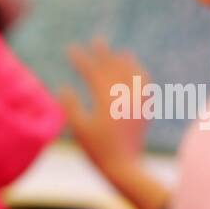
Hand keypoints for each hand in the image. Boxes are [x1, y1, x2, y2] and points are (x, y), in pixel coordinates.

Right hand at [59, 38, 147, 178]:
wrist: (125, 168)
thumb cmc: (98, 152)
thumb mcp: (80, 130)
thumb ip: (71, 107)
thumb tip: (63, 88)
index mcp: (106, 98)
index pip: (92, 72)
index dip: (81, 60)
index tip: (71, 49)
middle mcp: (124, 95)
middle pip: (113, 67)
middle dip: (103, 53)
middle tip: (97, 40)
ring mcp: (137, 101)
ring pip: (132, 73)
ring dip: (124, 61)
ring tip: (121, 53)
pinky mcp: (144, 110)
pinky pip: (145, 86)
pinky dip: (140, 76)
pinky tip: (138, 75)